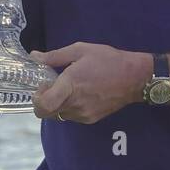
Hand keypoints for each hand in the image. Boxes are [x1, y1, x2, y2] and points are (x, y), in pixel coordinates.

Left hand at [29, 42, 150, 123]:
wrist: (134, 78)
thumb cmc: (108, 60)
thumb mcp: (80, 50)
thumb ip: (55, 56)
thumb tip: (34, 56)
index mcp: (71, 85)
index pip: (44, 105)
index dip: (37, 98)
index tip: (43, 86)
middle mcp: (75, 104)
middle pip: (46, 113)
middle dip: (43, 101)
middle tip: (51, 87)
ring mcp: (83, 114)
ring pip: (58, 115)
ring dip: (57, 104)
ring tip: (69, 89)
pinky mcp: (91, 119)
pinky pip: (71, 116)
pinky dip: (69, 107)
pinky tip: (80, 94)